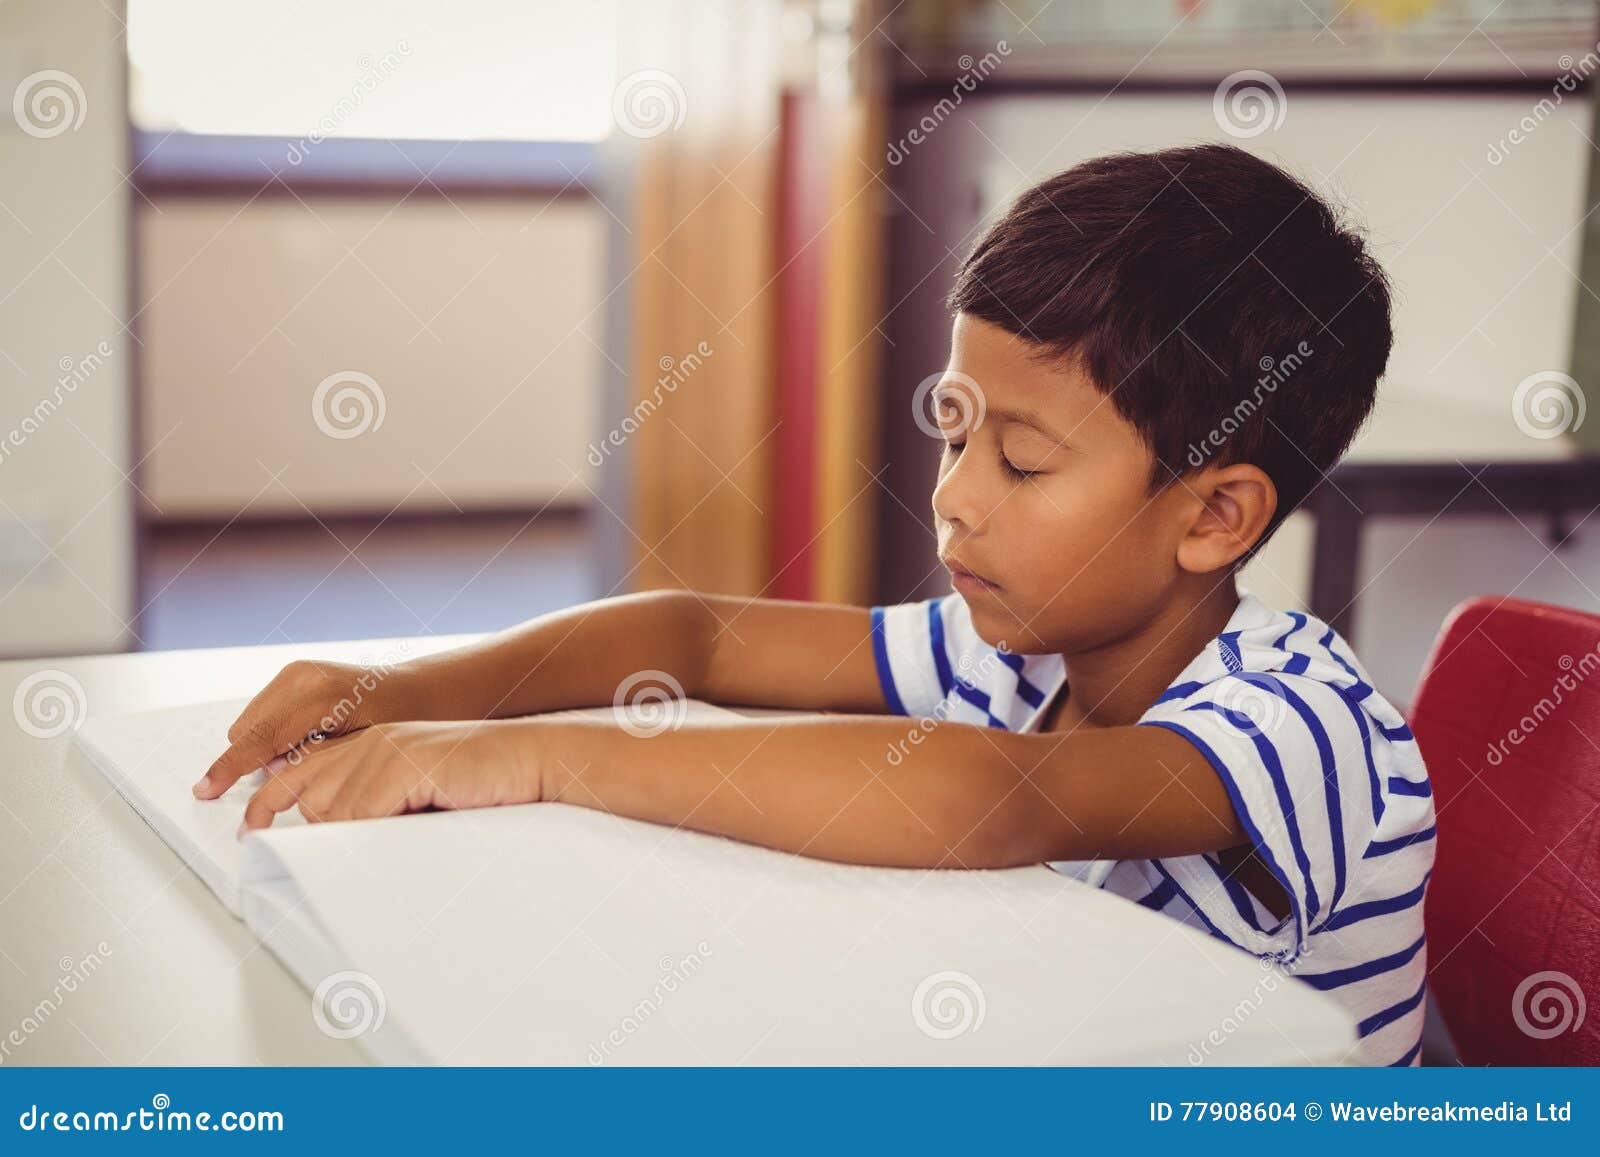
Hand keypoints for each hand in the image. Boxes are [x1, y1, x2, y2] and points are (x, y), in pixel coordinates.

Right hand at [194, 658, 421, 800]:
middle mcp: (301, 677)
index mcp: (318, 695)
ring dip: (268, 745)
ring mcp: (295, 672)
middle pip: (246, 733)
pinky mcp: (294, 674)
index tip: (205, 789)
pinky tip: (311, 735)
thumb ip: (311, 762)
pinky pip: (263, 713)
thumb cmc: (400, 724)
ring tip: (315, 747)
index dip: (229, 769)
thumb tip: (275, 773)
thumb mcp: (359, 752)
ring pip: (251, 724)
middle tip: (306, 764)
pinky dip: (275, 731)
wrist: (417, 693)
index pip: (258, 739)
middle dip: (262, 758)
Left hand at [228, 719, 545, 832]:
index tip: (251, 830)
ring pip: (331, 809)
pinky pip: (360, 815)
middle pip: (309, 793)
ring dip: (348, 838)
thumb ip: (380, 802)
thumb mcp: (420, 793)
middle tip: (308, 847)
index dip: (270, 799)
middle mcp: (372, 739)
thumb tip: (336, 835)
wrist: (534, 762)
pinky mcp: (403, 764)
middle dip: (307, 827)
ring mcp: (387, 748)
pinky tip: (393, 835)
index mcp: (374, 741)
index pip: (303, 767)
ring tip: (376, 840)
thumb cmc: (485, 784)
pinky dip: (367, 836)